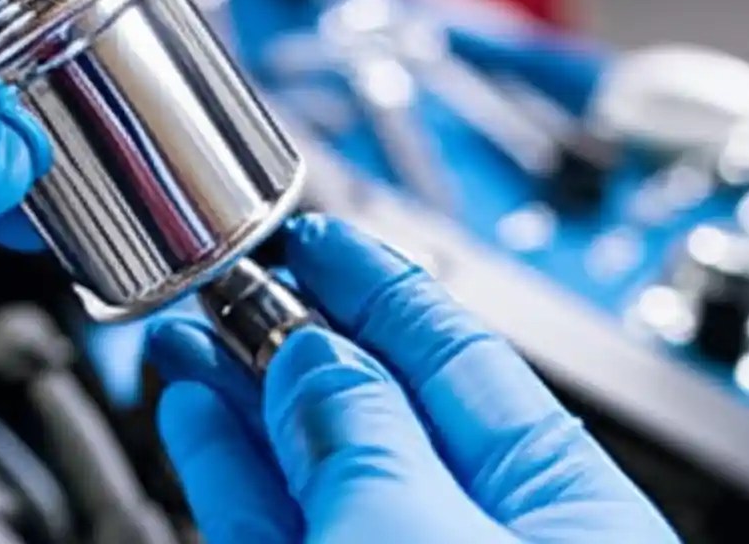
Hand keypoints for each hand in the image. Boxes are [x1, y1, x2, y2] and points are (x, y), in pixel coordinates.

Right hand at [146, 214, 678, 542]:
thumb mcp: (420, 530)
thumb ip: (362, 429)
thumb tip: (312, 354)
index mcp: (562, 507)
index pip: (461, 356)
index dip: (381, 284)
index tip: (321, 235)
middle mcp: (481, 536)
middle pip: (377, 404)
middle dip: (295, 331)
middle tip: (234, 277)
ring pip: (311, 465)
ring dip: (242, 395)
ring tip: (187, 333)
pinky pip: (271, 519)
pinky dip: (226, 465)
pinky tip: (194, 412)